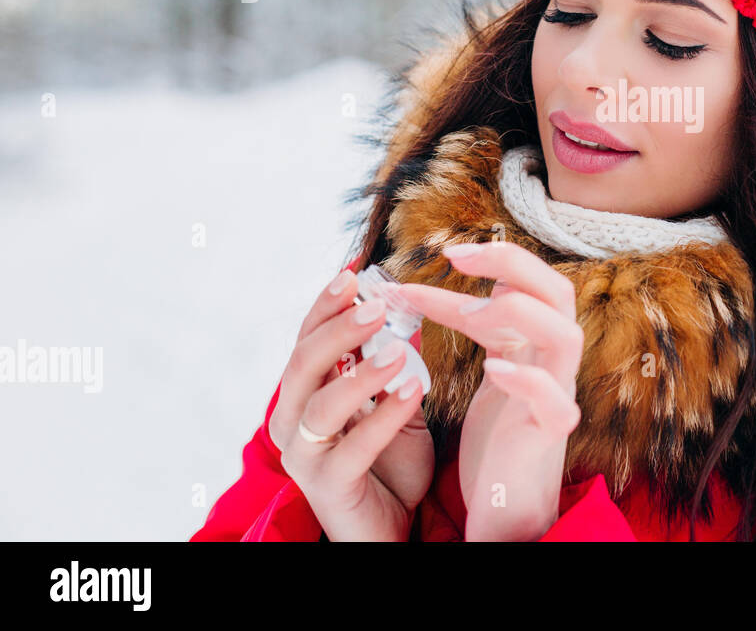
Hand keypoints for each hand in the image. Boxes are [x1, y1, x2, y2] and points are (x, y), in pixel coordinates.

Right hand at [268, 268, 434, 540]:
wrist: (393, 529)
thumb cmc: (392, 464)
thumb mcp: (399, 402)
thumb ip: (397, 360)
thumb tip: (410, 306)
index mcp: (307, 393)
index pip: (307, 339)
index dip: (326, 306)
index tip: (353, 275)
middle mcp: (295, 420)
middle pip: (304, 364)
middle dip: (337, 330)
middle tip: (375, 305)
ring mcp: (306, 455)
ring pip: (320, 404)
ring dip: (361, 373)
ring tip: (399, 352)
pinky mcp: (328, 487)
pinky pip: (352, 448)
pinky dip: (383, 416)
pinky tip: (412, 392)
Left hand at [399, 241, 582, 541]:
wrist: (507, 510)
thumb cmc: (498, 444)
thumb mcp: (492, 374)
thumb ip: (490, 333)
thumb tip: (473, 283)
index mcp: (536, 346)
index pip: (527, 286)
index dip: (490, 263)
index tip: (443, 253)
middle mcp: (553, 363)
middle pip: (558, 292)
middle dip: (512, 264)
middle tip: (457, 256)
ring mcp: (557, 396)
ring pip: (565, 335)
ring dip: (516, 314)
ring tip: (467, 316)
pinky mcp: (550, 434)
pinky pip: (554, 400)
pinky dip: (526, 378)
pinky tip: (493, 370)